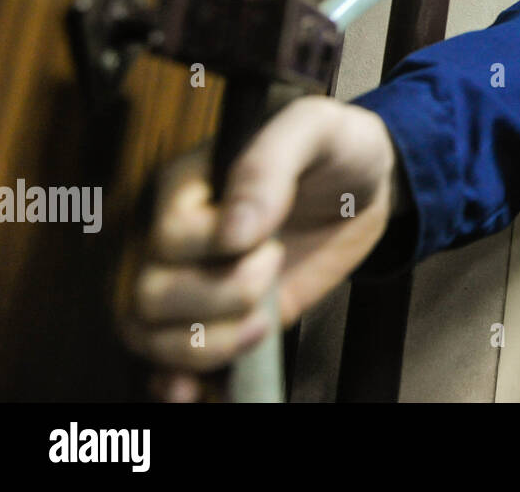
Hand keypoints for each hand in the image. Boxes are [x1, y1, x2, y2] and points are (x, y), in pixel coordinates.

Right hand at [115, 96, 397, 400]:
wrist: (370, 185)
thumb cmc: (337, 145)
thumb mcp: (315, 127)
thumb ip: (270, 162)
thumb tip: (235, 227)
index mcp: (187, 184)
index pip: (168, 235)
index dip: (216, 248)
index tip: (266, 237)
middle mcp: (179, 237)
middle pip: (149, 294)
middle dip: (220, 295)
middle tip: (273, 266)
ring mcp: (196, 280)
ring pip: (149, 334)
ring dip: (204, 346)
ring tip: (257, 324)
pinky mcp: (220, 316)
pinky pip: (170, 363)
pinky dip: (178, 383)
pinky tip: (197, 392)